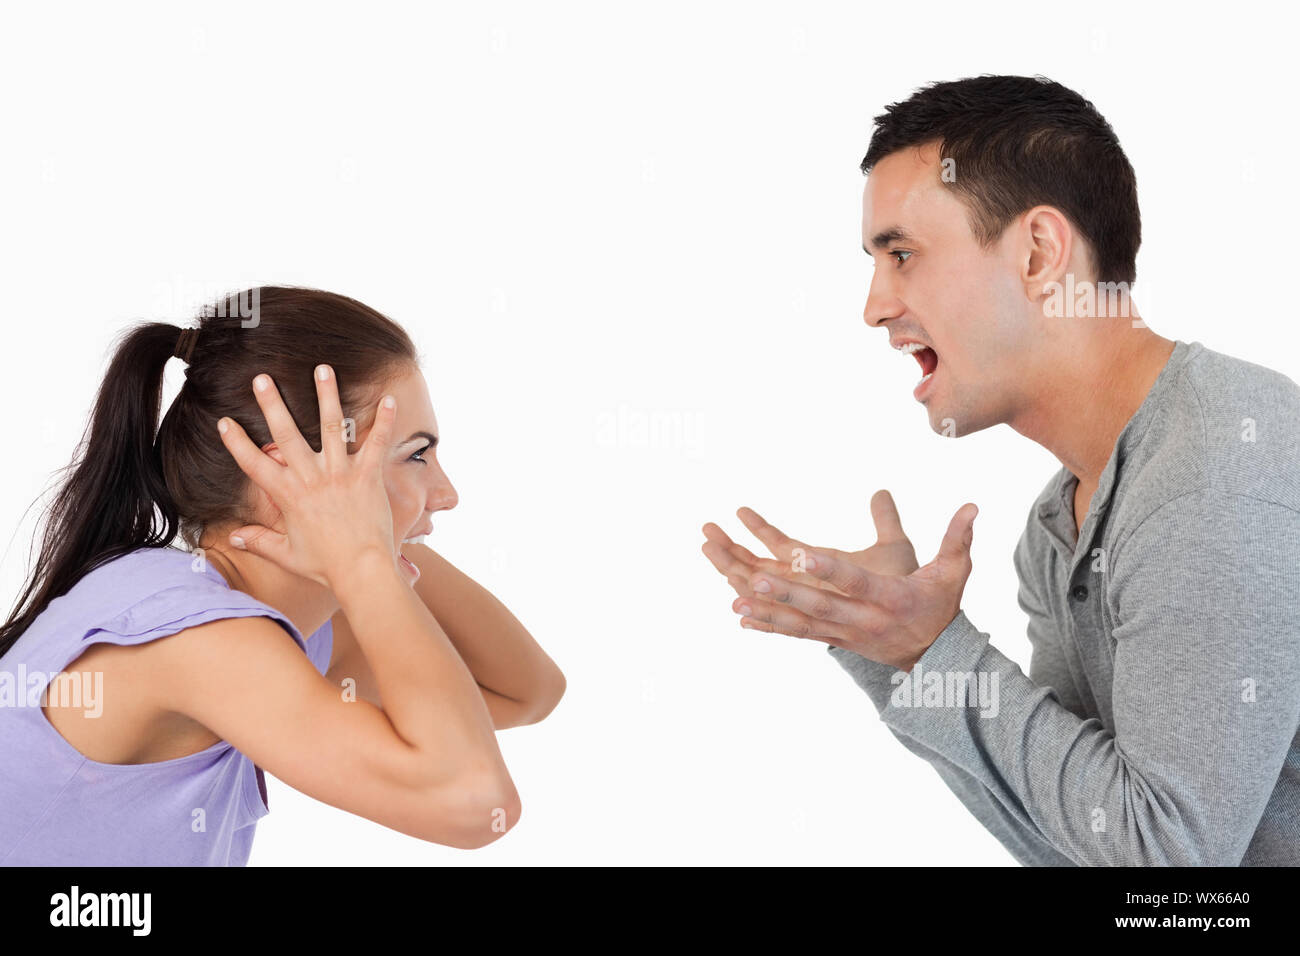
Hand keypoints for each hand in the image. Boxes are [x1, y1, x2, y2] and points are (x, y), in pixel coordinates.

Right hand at [215, 365, 399, 589]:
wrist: (362, 570)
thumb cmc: (325, 566)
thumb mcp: (286, 554)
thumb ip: (259, 541)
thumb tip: (233, 537)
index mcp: (288, 495)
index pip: (254, 463)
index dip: (236, 443)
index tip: (223, 422)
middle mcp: (312, 477)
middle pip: (286, 433)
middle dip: (272, 404)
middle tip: (261, 378)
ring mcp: (341, 473)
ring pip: (332, 426)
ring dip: (326, 395)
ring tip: (322, 368)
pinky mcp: (368, 475)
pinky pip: (377, 442)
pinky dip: (384, 421)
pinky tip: (389, 398)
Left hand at [703, 494, 976, 670]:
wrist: (935, 659)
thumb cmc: (940, 607)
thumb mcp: (954, 573)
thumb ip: (957, 539)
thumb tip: (972, 505)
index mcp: (890, 598)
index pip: (856, 582)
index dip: (829, 570)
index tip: (801, 555)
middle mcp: (863, 619)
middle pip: (820, 606)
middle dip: (787, 593)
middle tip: (755, 577)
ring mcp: (845, 634)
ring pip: (801, 623)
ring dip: (768, 611)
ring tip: (734, 599)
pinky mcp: (833, 640)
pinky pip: (796, 634)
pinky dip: (769, 625)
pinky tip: (740, 616)